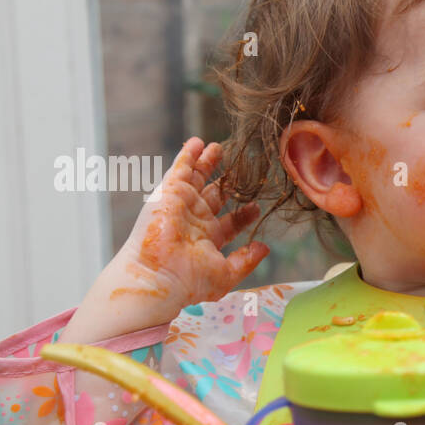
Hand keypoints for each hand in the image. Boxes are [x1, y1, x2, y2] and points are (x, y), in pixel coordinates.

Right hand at [113, 137, 269, 317]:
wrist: (159, 278)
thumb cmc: (189, 281)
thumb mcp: (226, 274)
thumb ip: (247, 260)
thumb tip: (265, 248)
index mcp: (208, 239)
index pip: (230, 222)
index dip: (243, 214)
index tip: (256, 207)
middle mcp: (194, 221)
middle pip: (214, 196)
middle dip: (226, 183)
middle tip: (239, 169)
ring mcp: (181, 206)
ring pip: (197, 179)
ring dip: (207, 163)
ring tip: (218, 147)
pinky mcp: (169, 194)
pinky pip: (180, 169)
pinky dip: (188, 155)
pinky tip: (198, 143)